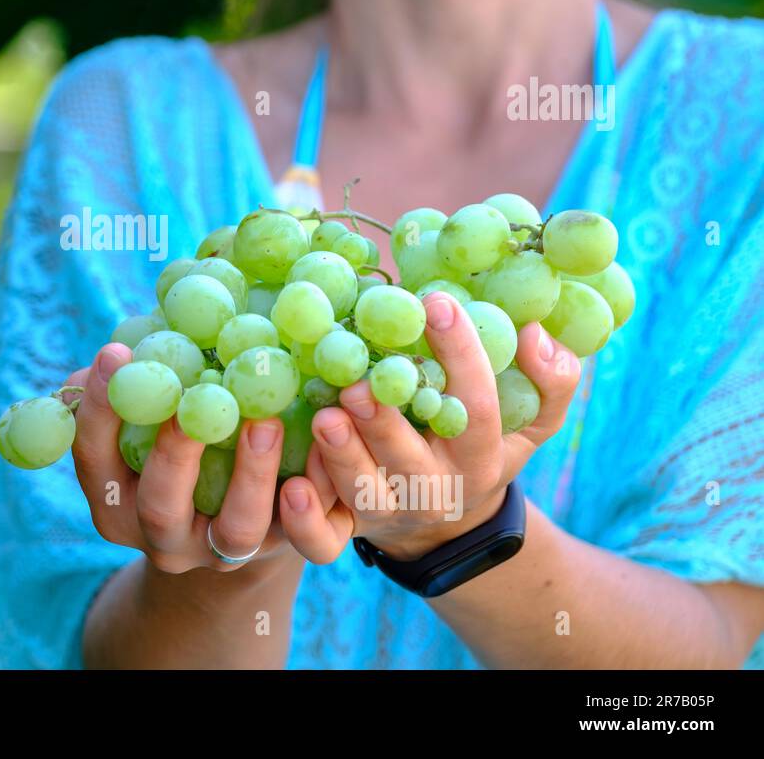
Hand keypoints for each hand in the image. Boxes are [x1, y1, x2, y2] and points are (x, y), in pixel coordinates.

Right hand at [67, 343, 354, 572]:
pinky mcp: (281, 547)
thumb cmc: (178, 426)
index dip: (99, 409)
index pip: (94, 458)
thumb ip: (135, 380)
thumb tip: (126, 346)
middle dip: (174, 455)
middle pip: (160, 507)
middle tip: (194, 404)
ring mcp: (222, 549)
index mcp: (116, 497)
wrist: (239, 502)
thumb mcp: (149, 408)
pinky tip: (323, 441)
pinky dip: (316, 493)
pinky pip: (303, 534)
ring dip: (252, 476)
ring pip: (237, 530)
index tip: (114, 353)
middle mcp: (162, 534)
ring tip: (266, 421)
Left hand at [307, 292, 581, 561]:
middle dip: (383, 423)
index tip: (437, 303)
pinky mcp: (348, 529)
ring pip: (363, 492)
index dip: (460, 357)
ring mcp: (388, 511)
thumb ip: (551, 382)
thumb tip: (533, 333)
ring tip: (324, 417)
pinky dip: (304, 518)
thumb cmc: (482, 449)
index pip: (476, 408)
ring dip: (340, 456)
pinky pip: (324, 538)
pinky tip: (290, 486)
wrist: (449, 527)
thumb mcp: (530, 423)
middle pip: (408, 461)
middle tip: (358, 385)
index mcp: (478, 458)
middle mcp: (432, 488)